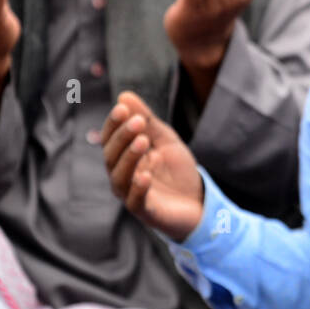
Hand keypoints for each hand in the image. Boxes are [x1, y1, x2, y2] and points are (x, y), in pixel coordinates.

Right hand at [101, 90, 203, 239]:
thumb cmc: (177, 171)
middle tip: (138, 122)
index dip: (113, 124)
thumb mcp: (166, 140)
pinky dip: (137, 188)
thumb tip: (124, 95)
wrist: (199, 202)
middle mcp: (122, 175)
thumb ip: (147, 121)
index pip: (110, 138)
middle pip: (111, 156)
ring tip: (143, 141)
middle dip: (122, 138)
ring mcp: (131, 195)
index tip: (122, 108)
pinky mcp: (145, 213)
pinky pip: (135, 201)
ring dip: (129, 158)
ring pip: (119, 178)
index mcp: (124, 157)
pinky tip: (145, 175)